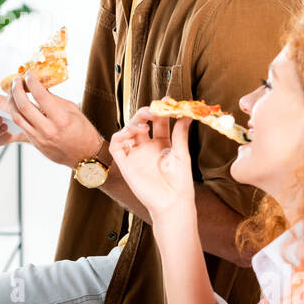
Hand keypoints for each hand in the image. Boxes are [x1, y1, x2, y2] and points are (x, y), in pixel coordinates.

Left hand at [6, 73, 102, 167]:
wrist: (85, 157)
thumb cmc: (83, 132)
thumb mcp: (73, 110)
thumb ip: (54, 99)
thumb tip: (39, 86)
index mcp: (61, 119)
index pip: (40, 95)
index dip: (32, 81)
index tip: (29, 73)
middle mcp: (48, 130)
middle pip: (23, 106)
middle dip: (16, 89)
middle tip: (16, 79)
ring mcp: (39, 138)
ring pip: (17, 117)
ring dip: (12, 101)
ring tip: (12, 91)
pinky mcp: (35, 143)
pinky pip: (21, 126)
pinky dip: (17, 113)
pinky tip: (17, 105)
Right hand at [109, 107, 195, 222]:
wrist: (172, 203)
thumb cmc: (180, 182)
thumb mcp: (181, 154)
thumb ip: (180, 133)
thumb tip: (187, 114)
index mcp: (162, 144)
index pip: (159, 122)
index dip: (161, 110)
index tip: (167, 100)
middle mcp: (147, 147)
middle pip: (141, 123)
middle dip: (145, 113)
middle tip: (153, 109)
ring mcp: (135, 155)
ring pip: (128, 131)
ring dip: (133, 123)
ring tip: (144, 125)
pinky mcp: (125, 164)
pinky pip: (116, 146)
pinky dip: (120, 136)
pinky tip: (130, 133)